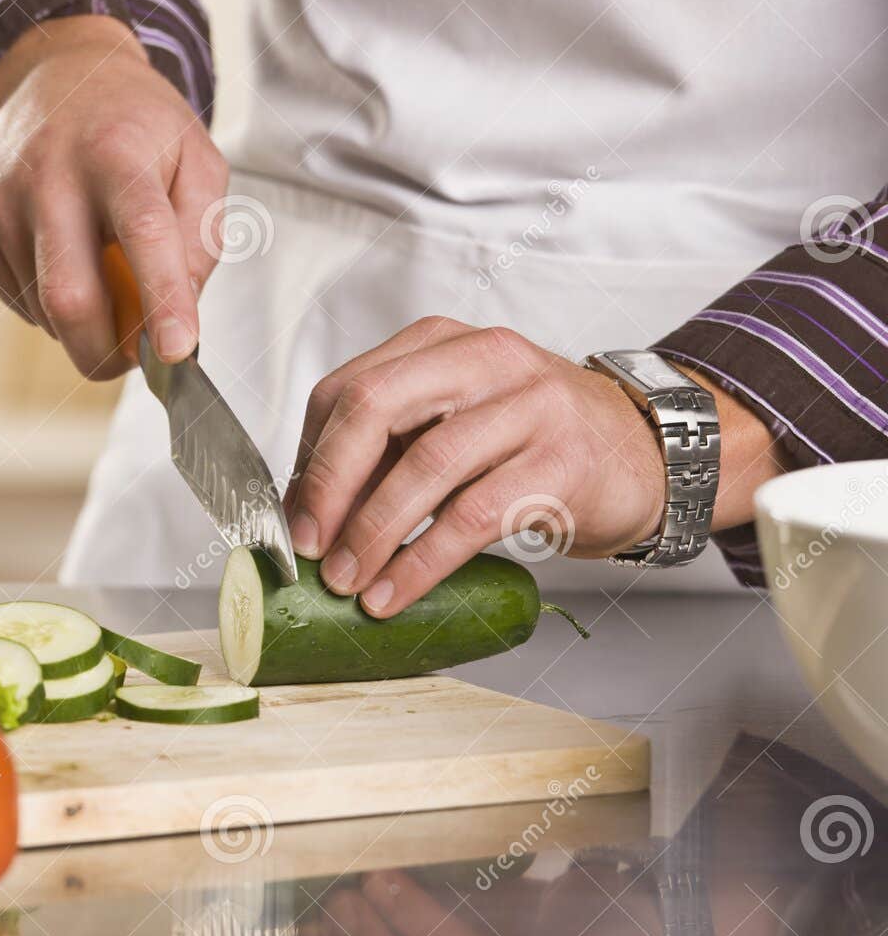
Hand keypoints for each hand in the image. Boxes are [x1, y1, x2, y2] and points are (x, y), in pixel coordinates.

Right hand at [0, 15, 228, 378]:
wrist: (57, 74)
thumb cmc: (137, 127)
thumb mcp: (198, 161)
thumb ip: (202, 236)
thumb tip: (179, 311)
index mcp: (115, 151)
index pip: (144, 235)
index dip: (163, 300)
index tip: (177, 353)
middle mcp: (48, 172)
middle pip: (69, 296)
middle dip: (104, 354)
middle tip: (132, 358)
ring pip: (41, 308)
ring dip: (80, 321)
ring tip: (100, 272)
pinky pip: (13, 296)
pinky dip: (45, 303)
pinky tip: (61, 257)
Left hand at [282, 317, 745, 616]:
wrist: (646, 452)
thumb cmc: (535, 440)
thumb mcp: (456, 422)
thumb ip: (389, 449)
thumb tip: (306, 511)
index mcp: (442, 344)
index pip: (348, 389)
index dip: (310, 458)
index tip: (290, 517)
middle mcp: (484, 359)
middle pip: (375, 408)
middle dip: (329, 485)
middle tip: (306, 547)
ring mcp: (530, 405)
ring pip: (426, 465)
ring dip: (372, 532)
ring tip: (344, 580)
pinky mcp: (561, 462)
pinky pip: (473, 516)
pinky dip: (422, 561)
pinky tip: (394, 591)